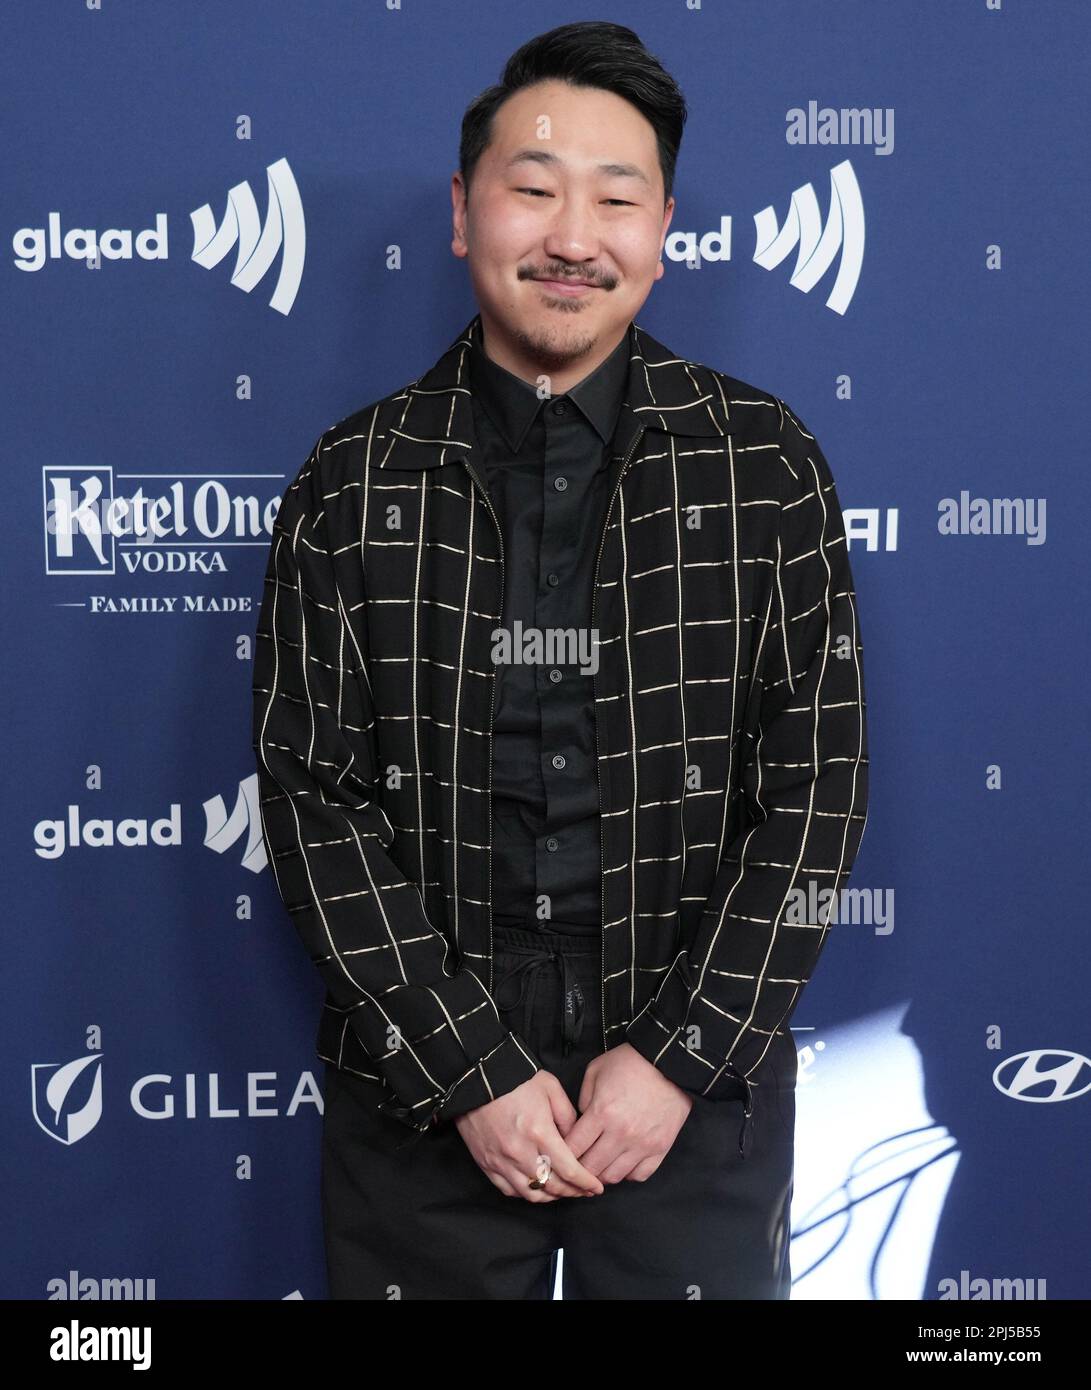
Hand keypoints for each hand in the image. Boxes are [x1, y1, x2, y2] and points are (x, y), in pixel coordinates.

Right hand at [453, 1069, 605, 1202]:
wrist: (477, 1076)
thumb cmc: (515, 1078)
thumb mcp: (550, 1088)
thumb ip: (567, 1116)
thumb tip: (573, 1141)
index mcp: (539, 1132)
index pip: (569, 1170)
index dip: (586, 1183)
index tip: (596, 1188)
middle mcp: (520, 1152)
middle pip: (552, 1186)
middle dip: (572, 1192)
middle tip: (583, 1191)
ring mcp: (501, 1161)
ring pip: (531, 1194)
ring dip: (550, 1196)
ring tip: (562, 1191)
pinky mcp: (486, 1163)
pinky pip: (509, 1190)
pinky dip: (525, 1193)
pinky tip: (535, 1187)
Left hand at [564, 1043, 693, 1183]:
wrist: (668, 1061)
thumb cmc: (630, 1063)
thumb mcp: (595, 1070)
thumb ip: (582, 1099)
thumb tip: (581, 1123)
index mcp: (602, 1112)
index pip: (573, 1147)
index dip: (563, 1153)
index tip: (561, 1152)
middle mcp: (621, 1133)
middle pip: (591, 1168)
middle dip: (579, 1169)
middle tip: (576, 1164)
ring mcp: (643, 1144)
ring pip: (614, 1176)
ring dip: (602, 1174)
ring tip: (599, 1164)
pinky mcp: (660, 1149)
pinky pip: (639, 1175)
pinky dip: (628, 1173)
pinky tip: (622, 1162)